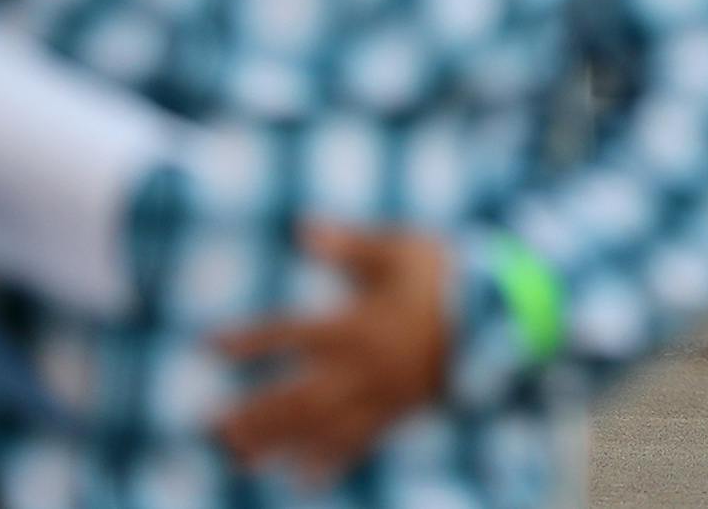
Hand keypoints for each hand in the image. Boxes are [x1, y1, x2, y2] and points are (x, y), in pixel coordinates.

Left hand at [211, 224, 450, 485]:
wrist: (499, 312)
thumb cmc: (445, 273)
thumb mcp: (400, 248)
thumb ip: (349, 246)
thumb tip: (302, 227)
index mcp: (357, 323)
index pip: (289, 334)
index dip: (248, 341)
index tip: (208, 346)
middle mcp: (363, 365)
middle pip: (297, 395)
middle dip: (254, 413)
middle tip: (211, 426)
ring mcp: (381, 393)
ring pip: (321, 426)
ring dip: (277, 443)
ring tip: (239, 456)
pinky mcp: (399, 409)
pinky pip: (360, 442)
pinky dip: (329, 462)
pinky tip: (301, 479)